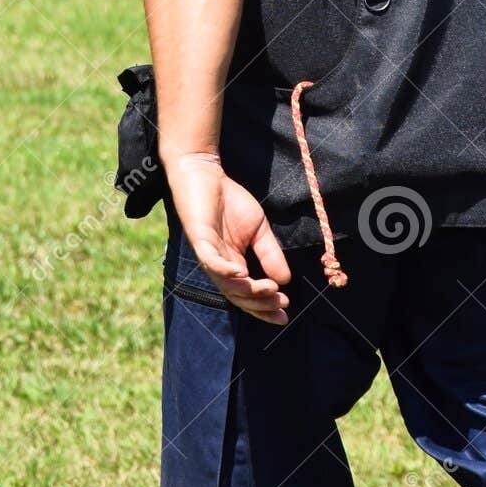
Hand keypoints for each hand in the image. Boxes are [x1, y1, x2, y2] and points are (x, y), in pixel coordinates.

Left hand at [166, 152, 291, 324]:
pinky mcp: (199, 240)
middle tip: (282, 303)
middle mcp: (219, 265)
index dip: (265, 306)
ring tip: (270, 289)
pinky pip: (210, 262)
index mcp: (233, 264)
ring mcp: (208, 254)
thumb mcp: (259, 230)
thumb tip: (286, 280)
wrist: (206, 174)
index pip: (247, 294)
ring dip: (248, 290)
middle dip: (260, 303)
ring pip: (225, 284)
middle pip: (237, 295)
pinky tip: (242, 274)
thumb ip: (270, 254)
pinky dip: (224, 271)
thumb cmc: (230, 201)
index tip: (285, 313)